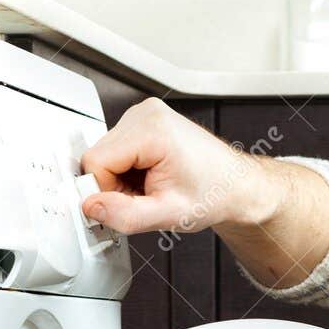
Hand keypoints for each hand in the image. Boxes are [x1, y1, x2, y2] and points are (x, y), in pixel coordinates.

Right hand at [79, 97, 277, 235]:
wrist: (236, 185)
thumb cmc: (214, 194)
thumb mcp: (170, 214)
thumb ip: (126, 215)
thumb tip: (92, 208)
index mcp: (152, 130)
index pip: (95, 162)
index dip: (107, 191)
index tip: (132, 203)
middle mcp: (146, 114)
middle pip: (99, 156)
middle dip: (116, 185)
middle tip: (148, 197)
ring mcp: (145, 114)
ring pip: (106, 154)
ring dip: (122, 178)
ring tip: (154, 186)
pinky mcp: (144, 120)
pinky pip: (117, 149)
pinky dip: (129, 169)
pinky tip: (152, 176)